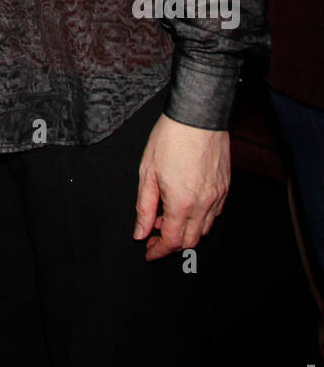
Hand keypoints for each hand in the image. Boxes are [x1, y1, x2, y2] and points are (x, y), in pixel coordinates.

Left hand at [134, 113, 229, 260]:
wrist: (197, 115)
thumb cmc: (171, 137)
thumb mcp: (147, 172)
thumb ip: (144, 207)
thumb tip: (140, 232)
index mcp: (181, 202)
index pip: (172, 241)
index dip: (158, 251)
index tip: (149, 252)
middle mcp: (204, 204)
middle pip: (190, 241)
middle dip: (171, 243)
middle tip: (155, 234)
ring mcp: (218, 196)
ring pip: (204, 229)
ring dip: (186, 230)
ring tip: (168, 215)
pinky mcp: (226, 187)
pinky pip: (215, 214)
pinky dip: (201, 218)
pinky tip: (186, 205)